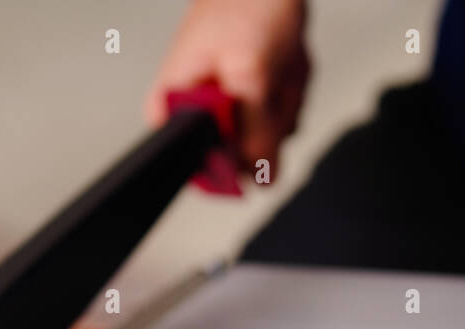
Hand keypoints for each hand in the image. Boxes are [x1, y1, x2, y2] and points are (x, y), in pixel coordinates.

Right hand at [144, 0, 309, 176]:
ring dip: (282, 106)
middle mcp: (199, 113)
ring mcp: (229, 110)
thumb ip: (254, 132)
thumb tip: (262, 175)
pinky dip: (290, 97)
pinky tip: (282, 73)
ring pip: (267, 142)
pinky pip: (281, 122)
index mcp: (174, 106)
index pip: (191, 166)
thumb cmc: (246, 6)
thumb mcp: (250, 74)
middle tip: (263, 88)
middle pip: (239, 159)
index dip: (224, 166)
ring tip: (273, 71)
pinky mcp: (253, 104)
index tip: (246, 143)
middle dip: (264, 125)